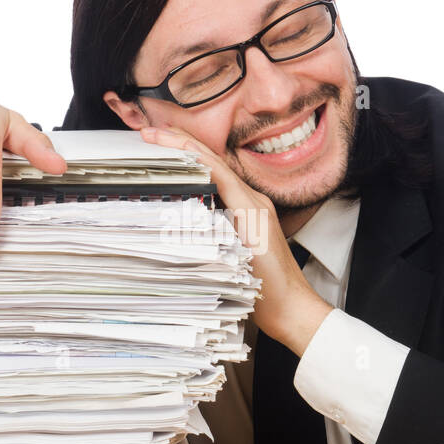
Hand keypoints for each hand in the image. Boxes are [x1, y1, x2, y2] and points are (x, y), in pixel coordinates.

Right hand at [138, 124, 332, 354]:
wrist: (293, 308)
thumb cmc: (270, 291)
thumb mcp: (240, 256)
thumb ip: (218, 226)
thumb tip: (186, 201)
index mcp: (251, 206)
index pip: (212, 166)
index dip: (182, 148)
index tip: (156, 137)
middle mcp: (255, 202)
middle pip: (214, 162)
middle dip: (182, 144)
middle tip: (151, 134)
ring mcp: (256, 210)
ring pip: (219, 173)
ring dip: (190, 158)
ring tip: (163, 149)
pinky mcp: (253, 221)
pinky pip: (225, 190)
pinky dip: (202, 177)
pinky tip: (188, 179)